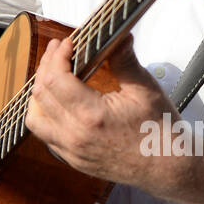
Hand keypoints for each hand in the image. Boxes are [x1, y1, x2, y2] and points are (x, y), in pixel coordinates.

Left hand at [25, 34, 177, 188]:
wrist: (168, 168)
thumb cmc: (161, 130)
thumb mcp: (145, 89)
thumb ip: (124, 60)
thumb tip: (119, 35)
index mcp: (92, 116)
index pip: (56, 78)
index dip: (57, 55)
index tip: (68, 43)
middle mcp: (76, 136)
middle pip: (40, 94)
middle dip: (46, 67)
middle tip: (60, 52)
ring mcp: (72, 151)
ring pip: (34, 118)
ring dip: (39, 93)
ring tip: (54, 76)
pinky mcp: (74, 160)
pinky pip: (46, 136)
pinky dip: (46, 115)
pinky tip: (61, 103)